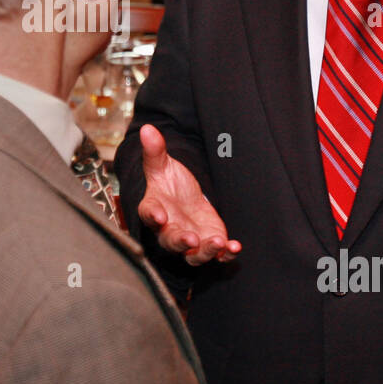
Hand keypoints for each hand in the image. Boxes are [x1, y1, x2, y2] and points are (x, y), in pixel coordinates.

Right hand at [137, 123, 239, 265]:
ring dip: (206, 251)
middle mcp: (170, 229)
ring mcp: (190, 239)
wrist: (184, 198)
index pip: (149, 213)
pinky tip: (235, 247)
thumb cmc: (169, 184)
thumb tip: (148, 129)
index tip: (159, 216)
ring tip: (219, 243)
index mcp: (155, 209)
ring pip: (194, 254)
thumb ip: (155, 151)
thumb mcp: (162, 166)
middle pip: (171, 241)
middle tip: (191, 239)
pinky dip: (225, 254)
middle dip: (181, 242)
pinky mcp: (208, 242)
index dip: (153, 215)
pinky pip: (216, 254)